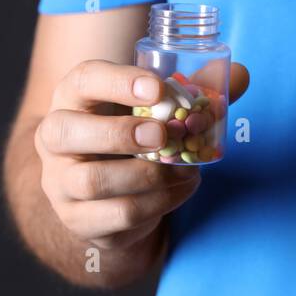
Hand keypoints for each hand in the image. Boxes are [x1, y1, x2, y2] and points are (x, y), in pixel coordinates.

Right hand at [34, 59, 249, 250]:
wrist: (109, 190)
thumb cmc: (136, 131)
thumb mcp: (159, 106)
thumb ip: (197, 90)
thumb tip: (241, 75)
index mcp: (73, 97)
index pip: (83, 79)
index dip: (118, 81)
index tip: (158, 86)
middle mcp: (54, 138)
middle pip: (65, 132)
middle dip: (118, 133)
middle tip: (162, 135)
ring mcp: (61, 183)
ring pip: (92, 181)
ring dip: (147, 175)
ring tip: (184, 167)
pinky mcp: (79, 220)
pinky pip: (117, 215)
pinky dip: (158, 203)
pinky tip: (180, 188)